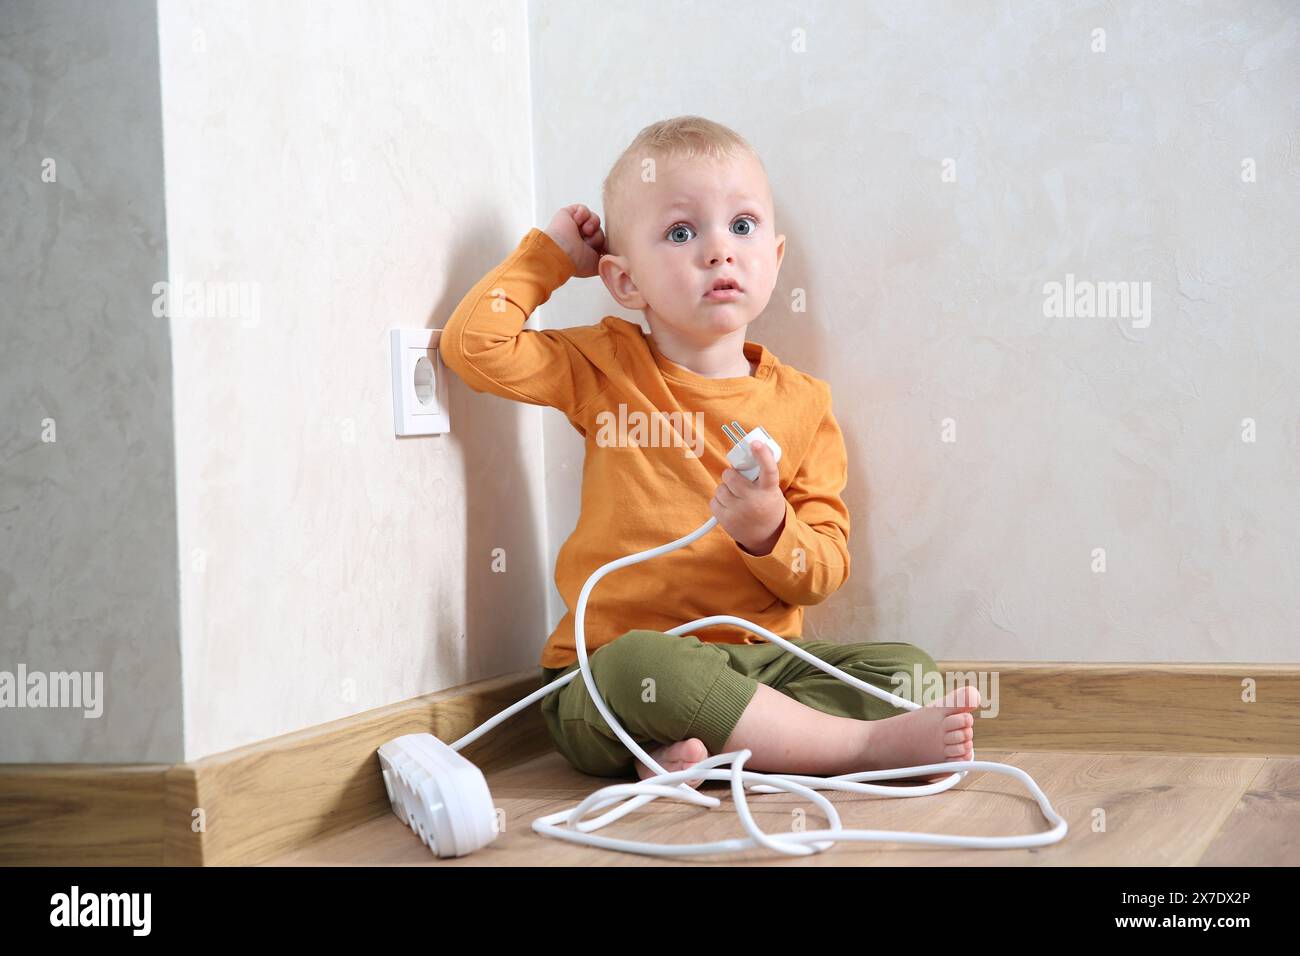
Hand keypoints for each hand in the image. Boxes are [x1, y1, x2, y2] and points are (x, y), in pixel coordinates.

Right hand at [544, 204, 606, 277]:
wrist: (561, 253)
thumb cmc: (576, 262)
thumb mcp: (596, 266)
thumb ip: (606, 261)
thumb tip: (614, 258)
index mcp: (586, 250)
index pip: (602, 241)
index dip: (603, 243)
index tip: (599, 249)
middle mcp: (580, 238)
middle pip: (600, 230)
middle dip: (597, 236)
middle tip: (588, 242)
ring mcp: (574, 226)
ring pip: (594, 219)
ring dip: (592, 225)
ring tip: (584, 231)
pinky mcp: (568, 214)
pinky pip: (584, 208)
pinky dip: (583, 214)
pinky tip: (577, 222)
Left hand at [710, 439, 785, 555]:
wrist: (767, 538)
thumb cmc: (767, 507)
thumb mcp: (772, 491)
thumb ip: (760, 476)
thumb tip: (746, 454)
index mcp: (769, 491)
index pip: (768, 470)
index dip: (763, 455)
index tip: (756, 443)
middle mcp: (754, 501)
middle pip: (731, 476)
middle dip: (731, 475)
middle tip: (737, 480)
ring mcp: (739, 512)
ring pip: (720, 489)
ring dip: (725, 489)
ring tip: (735, 496)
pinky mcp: (727, 521)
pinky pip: (714, 501)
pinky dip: (719, 501)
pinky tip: (730, 506)